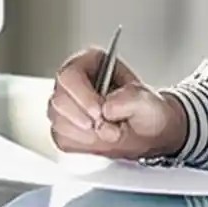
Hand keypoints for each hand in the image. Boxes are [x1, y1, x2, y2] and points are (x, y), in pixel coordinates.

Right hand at [49, 48, 186, 159]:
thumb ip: (130, 98)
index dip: (83, 95)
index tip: (99, 112)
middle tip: (110, 127)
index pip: (70, 75)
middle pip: (59, 100)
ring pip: (58, 120)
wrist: (148, 133)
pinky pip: (62, 137)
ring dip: (87, 133)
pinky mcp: (63, 127)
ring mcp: (65, 105)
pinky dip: (83, 142)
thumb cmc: (146, 109)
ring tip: (111, 131)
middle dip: (86, 119)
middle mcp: (73, 83)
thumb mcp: (147, 99)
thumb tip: (107, 106)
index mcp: (91, 63)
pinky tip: (100, 137)